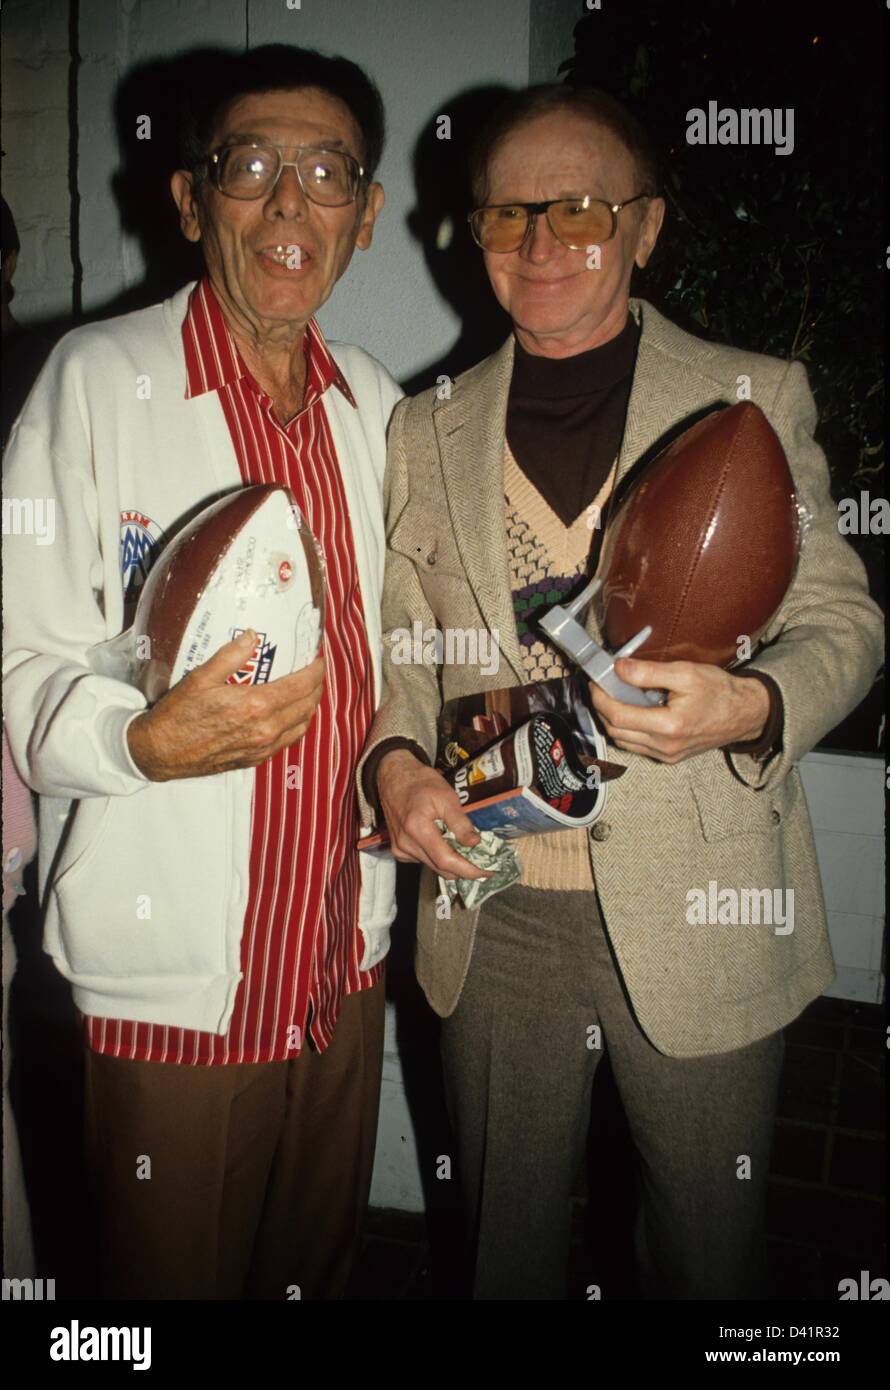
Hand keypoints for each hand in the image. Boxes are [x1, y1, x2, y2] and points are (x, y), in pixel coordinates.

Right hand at [128, 630, 323, 780]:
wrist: (161, 752)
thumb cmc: (178, 715)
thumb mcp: (201, 677)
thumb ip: (231, 655)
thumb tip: (253, 636)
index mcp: (256, 706)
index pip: (302, 686)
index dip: (316, 671)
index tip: (318, 659)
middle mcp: (265, 730)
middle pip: (307, 706)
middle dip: (316, 687)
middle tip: (314, 672)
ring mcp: (262, 747)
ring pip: (301, 726)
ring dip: (308, 707)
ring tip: (306, 691)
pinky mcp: (255, 759)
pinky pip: (287, 741)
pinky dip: (295, 725)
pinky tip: (289, 716)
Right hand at [376, 748, 490, 879]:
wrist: (394, 777)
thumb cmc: (421, 782)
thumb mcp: (446, 797)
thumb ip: (460, 823)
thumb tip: (475, 844)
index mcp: (417, 828)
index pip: (445, 860)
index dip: (467, 870)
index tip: (487, 872)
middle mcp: (405, 844)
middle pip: (440, 868)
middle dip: (463, 870)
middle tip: (484, 865)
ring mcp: (400, 849)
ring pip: (432, 866)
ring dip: (451, 864)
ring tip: (468, 854)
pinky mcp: (398, 850)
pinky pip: (424, 861)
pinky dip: (438, 857)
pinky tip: (446, 845)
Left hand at [588, 658, 769, 763]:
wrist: (745, 714)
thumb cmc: (720, 691)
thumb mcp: (686, 673)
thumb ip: (650, 672)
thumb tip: (619, 668)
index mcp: (669, 726)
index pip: (618, 716)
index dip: (600, 698)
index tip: (596, 681)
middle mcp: (665, 747)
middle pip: (616, 731)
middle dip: (603, 708)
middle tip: (602, 686)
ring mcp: (667, 755)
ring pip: (624, 741)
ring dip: (613, 720)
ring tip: (615, 696)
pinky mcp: (669, 758)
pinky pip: (637, 746)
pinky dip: (627, 729)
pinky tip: (633, 711)